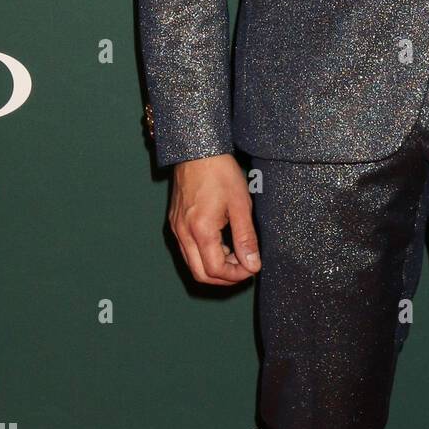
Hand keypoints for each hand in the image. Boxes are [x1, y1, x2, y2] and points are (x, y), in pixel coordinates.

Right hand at [169, 153, 260, 285]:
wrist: (196, 150)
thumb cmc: (219, 172)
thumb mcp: (240, 204)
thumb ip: (246, 237)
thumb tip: (253, 265)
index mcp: (200, 230)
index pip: (216, 270)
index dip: (236, 275)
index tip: (252, 267)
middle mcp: (183, 234)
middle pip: (200, 274)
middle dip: (224, 277)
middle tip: (244, 267)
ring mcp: (176, 229)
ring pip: (192, 264)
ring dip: (214, 267)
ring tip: (235, 254)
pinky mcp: (175, 222)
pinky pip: (187, 250)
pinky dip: (204, 255)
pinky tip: (221, 243)